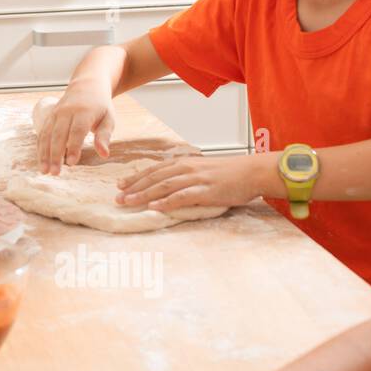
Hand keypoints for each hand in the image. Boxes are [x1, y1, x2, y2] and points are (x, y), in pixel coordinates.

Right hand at [38, 85, 115, 173]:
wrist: (86, 85)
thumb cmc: (100, 106)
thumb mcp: (108, 118)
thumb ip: (104, 136)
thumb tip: (104, 154)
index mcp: (84, 112)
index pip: (77, 131)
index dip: (74, 147)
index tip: (72, 163)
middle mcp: (66, 112)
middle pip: (58, 135)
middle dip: (55, 155)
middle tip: (55, 173)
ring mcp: (55, 114)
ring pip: (47, 135)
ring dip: (44, 154)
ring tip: (44, 171)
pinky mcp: (49, 117)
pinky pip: (42, 133)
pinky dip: (40, 148)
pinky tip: (41, 162)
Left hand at [115, 153, 274, 210]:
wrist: (253, 171)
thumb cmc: (230, 173)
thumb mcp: (203, 169)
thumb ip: (186, 175)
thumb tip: (170, 185)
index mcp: (184, 163)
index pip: (154, 170)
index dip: (136, 177)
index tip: (120, 184)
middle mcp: (186, 168)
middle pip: (154, 178)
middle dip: (133, 187)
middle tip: (117, 197)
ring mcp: (196, 179)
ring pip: (163, 186)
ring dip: (143, 194)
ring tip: (128, 202)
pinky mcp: (206, 191)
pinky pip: (182, 196)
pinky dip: (166, 202)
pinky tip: (154, 207)